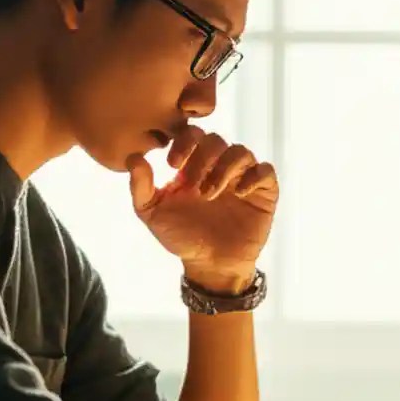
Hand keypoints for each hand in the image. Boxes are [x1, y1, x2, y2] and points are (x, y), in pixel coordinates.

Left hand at [127, 126, 277, 283]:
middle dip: (203, 159)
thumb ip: (141, 187)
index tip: (173, 164)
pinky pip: (266, 171)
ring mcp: (243, 178)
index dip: (184, 142)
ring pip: (242, 151)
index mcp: (194, 165)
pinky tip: (240, 193)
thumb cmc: (181, 238)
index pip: (193, 135)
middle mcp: (219, 166)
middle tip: (193, 186)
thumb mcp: (153, 214)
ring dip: (224, 169)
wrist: (211, 266)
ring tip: (210, 194)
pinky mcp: (264, 193)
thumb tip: (133, 157)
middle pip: (216, 140)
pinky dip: (254, 176)